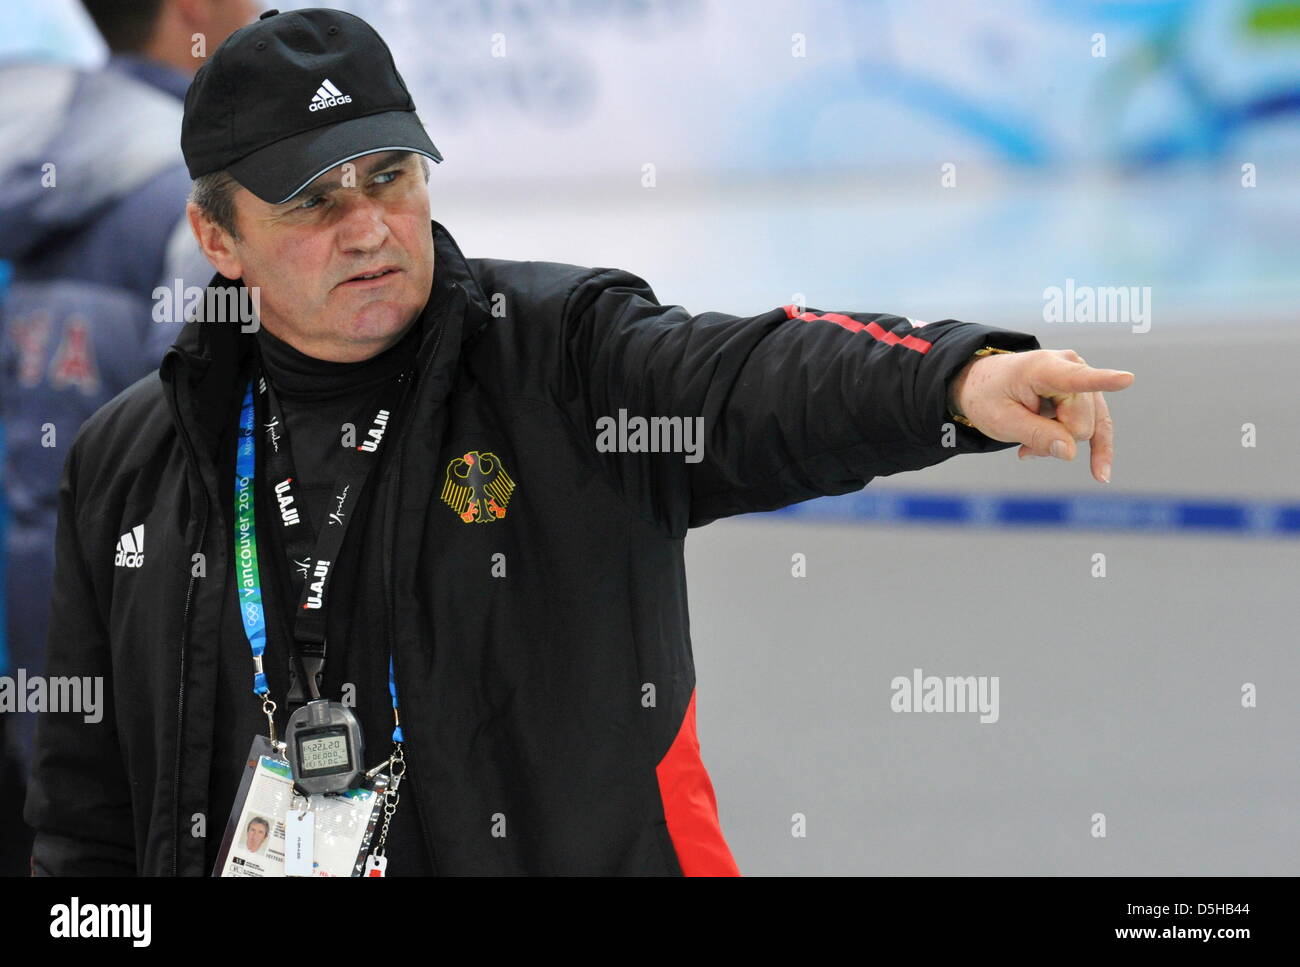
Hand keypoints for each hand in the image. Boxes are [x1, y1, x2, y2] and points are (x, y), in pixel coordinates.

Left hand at [948, 349, 1133, 483]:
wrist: (985, 384)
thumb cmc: (989, 397)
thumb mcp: (1001, 421)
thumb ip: (1035, 435)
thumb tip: (1071, 453)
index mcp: (1043, 367)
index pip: (1076, 379)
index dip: (1103, 381)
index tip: (1127, 379)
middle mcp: (1071, 366)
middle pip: (1080, 424)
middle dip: (1054, 439)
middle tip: (1023, 441)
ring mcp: (1082, 379)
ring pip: (1087, 429)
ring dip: (1060, 442)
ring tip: (1029, 444)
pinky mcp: (1087, 395)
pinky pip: (1100, 428)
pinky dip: (1096, 450)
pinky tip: (1100, 474)